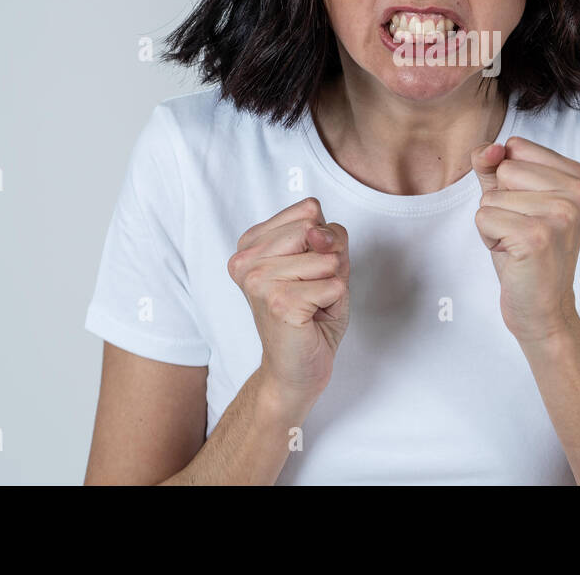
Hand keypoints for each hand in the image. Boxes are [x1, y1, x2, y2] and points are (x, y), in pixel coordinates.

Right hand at [227, 197, 349, 406]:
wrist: (297, 370)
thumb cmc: (311, 315)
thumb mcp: (328, 263)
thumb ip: (328, 237)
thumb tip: (318, 233)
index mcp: (251, 243)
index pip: (310, 209)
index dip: (324, 240)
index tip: (307, 269)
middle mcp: (246, 259)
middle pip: (316, 228)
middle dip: (329, 261)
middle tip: (311, 291)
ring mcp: (258, 281)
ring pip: (327, 259)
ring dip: (331, 285)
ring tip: (311, 305)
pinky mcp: (278, 303)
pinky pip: (333, 285)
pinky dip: (333, 303)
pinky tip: (311, 318)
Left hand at [471, 136, 579, 344]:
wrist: (544, 308)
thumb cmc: (528, 252)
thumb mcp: (513, 199)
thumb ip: (496, 166)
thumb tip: (490, 148)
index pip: (517, 146)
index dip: (510, 180)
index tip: (531, 210)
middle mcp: (579, 193)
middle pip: (504, 169)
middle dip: (501, 201)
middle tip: (524, 231)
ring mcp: (561, 214)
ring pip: (491, 196)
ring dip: (495, 222)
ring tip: (519, 243)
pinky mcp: (537, 236)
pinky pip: (484, 216)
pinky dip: (489, 238)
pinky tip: (513, 254)